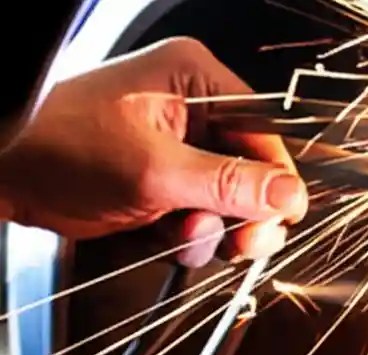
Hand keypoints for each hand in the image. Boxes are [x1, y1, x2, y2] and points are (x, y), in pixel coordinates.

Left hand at [0, 37, 308, 266]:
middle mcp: (190, 105)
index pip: (264, 129)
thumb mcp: (155, 170)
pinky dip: (187, 235)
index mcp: (193, 78)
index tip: (283, 217)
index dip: (277, 178)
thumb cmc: (57, 147)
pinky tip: (166, 237)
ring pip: (226, 199)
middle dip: (241, 212)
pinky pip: (199, 212)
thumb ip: (229, 184)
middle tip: (241, 243)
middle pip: (250, 168)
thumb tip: (289, 195)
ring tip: (181, 236)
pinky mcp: (160, 177)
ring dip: (211, 230)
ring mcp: (174, 144)